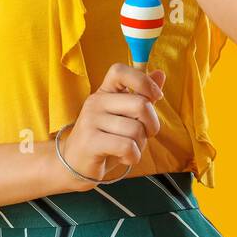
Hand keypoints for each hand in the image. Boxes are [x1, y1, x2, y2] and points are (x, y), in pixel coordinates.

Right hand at [57, 64, 165, 190]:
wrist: (76, 165)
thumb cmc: (106, 139)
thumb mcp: (125, 116)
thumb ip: (142, 96)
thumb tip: (160, 74)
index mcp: (104, 92)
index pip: (120, 71)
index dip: (144, 81)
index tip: (156, 97)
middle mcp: (95, 102)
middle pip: (140, 104)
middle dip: (152, 124)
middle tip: (144, 135)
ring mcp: (90, 120)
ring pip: (136, 129)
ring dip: (140, 145)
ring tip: (129, 149)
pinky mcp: (90, 141)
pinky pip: (127, 146)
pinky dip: (133, 156)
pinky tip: (124, 158)